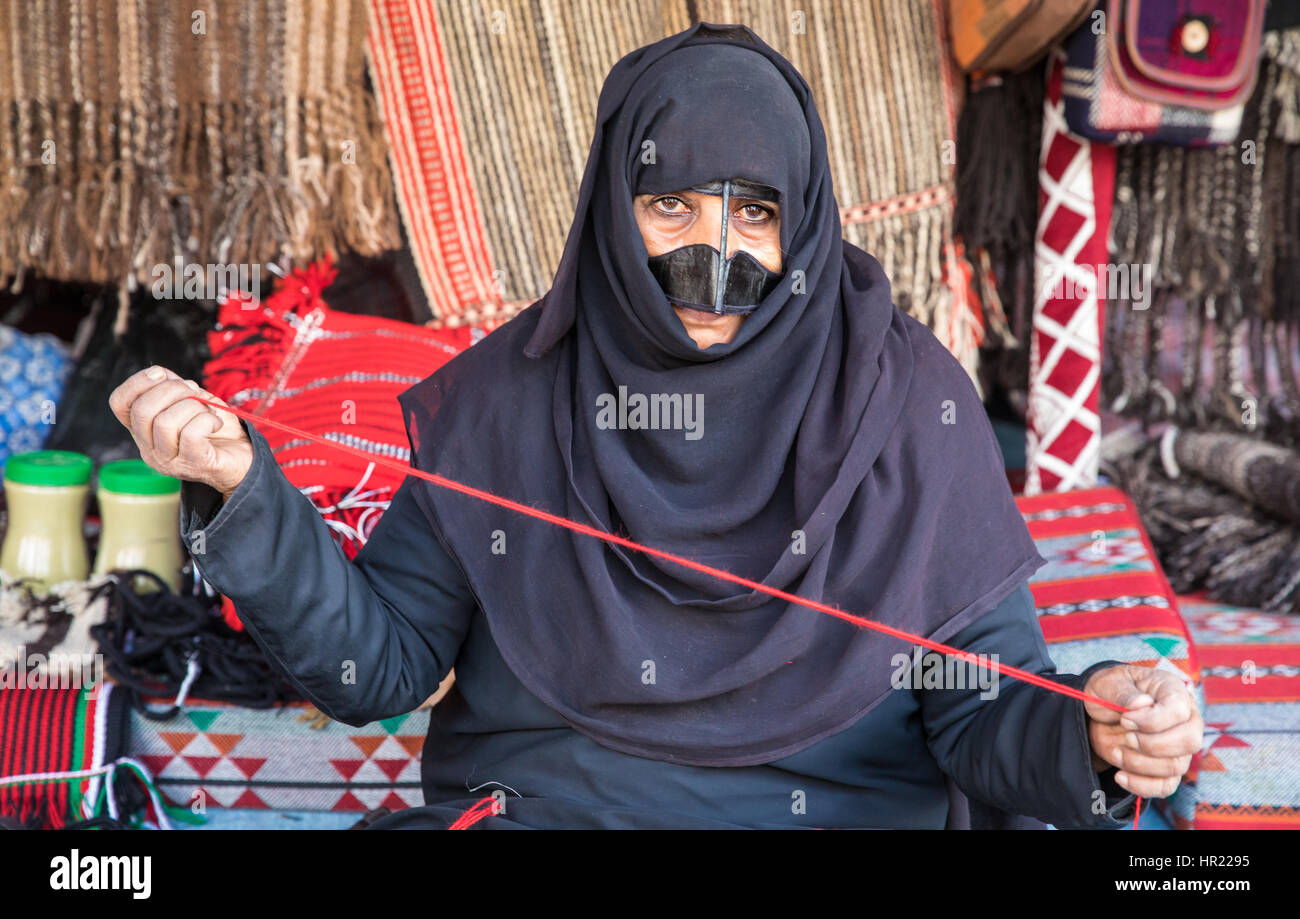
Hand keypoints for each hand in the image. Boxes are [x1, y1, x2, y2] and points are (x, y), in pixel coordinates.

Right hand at [108, 365, 253, 500]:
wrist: (245, 459)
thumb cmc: (216, 429)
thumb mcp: (193, 401)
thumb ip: (174, 388)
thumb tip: (159, 374)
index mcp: (144, 431)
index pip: (119, 403)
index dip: (137, 382)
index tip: (162, 374)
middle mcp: (149, 449)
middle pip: (142, 410)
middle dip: (172, 390)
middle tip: (194, 392)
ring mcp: (169, 461)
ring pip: (166, 422)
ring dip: (193, 406)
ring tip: (208, 411)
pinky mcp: (192, 464)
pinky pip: (191, 434)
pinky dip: (207, 419)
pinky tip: (216, 423)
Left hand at [1084, 664, 1202, 798]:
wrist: (1097, 715)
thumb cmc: (1107, 693)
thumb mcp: (1106, 684)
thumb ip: (1122, 692)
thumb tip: (1141, 703)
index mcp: (1172, 690)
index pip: (1179, 710)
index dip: (1152, 720)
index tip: (1125, 719)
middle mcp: (1185, 719)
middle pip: (1189, 741)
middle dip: (1152, 744)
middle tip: (1126, 738)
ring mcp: (1179, 746)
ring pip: (1176, 766)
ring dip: (1140, 763)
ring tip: (1116, 752)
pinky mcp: (1167, 768)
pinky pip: (1166, 786)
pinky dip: (1141, 785)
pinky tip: (1120, 775)